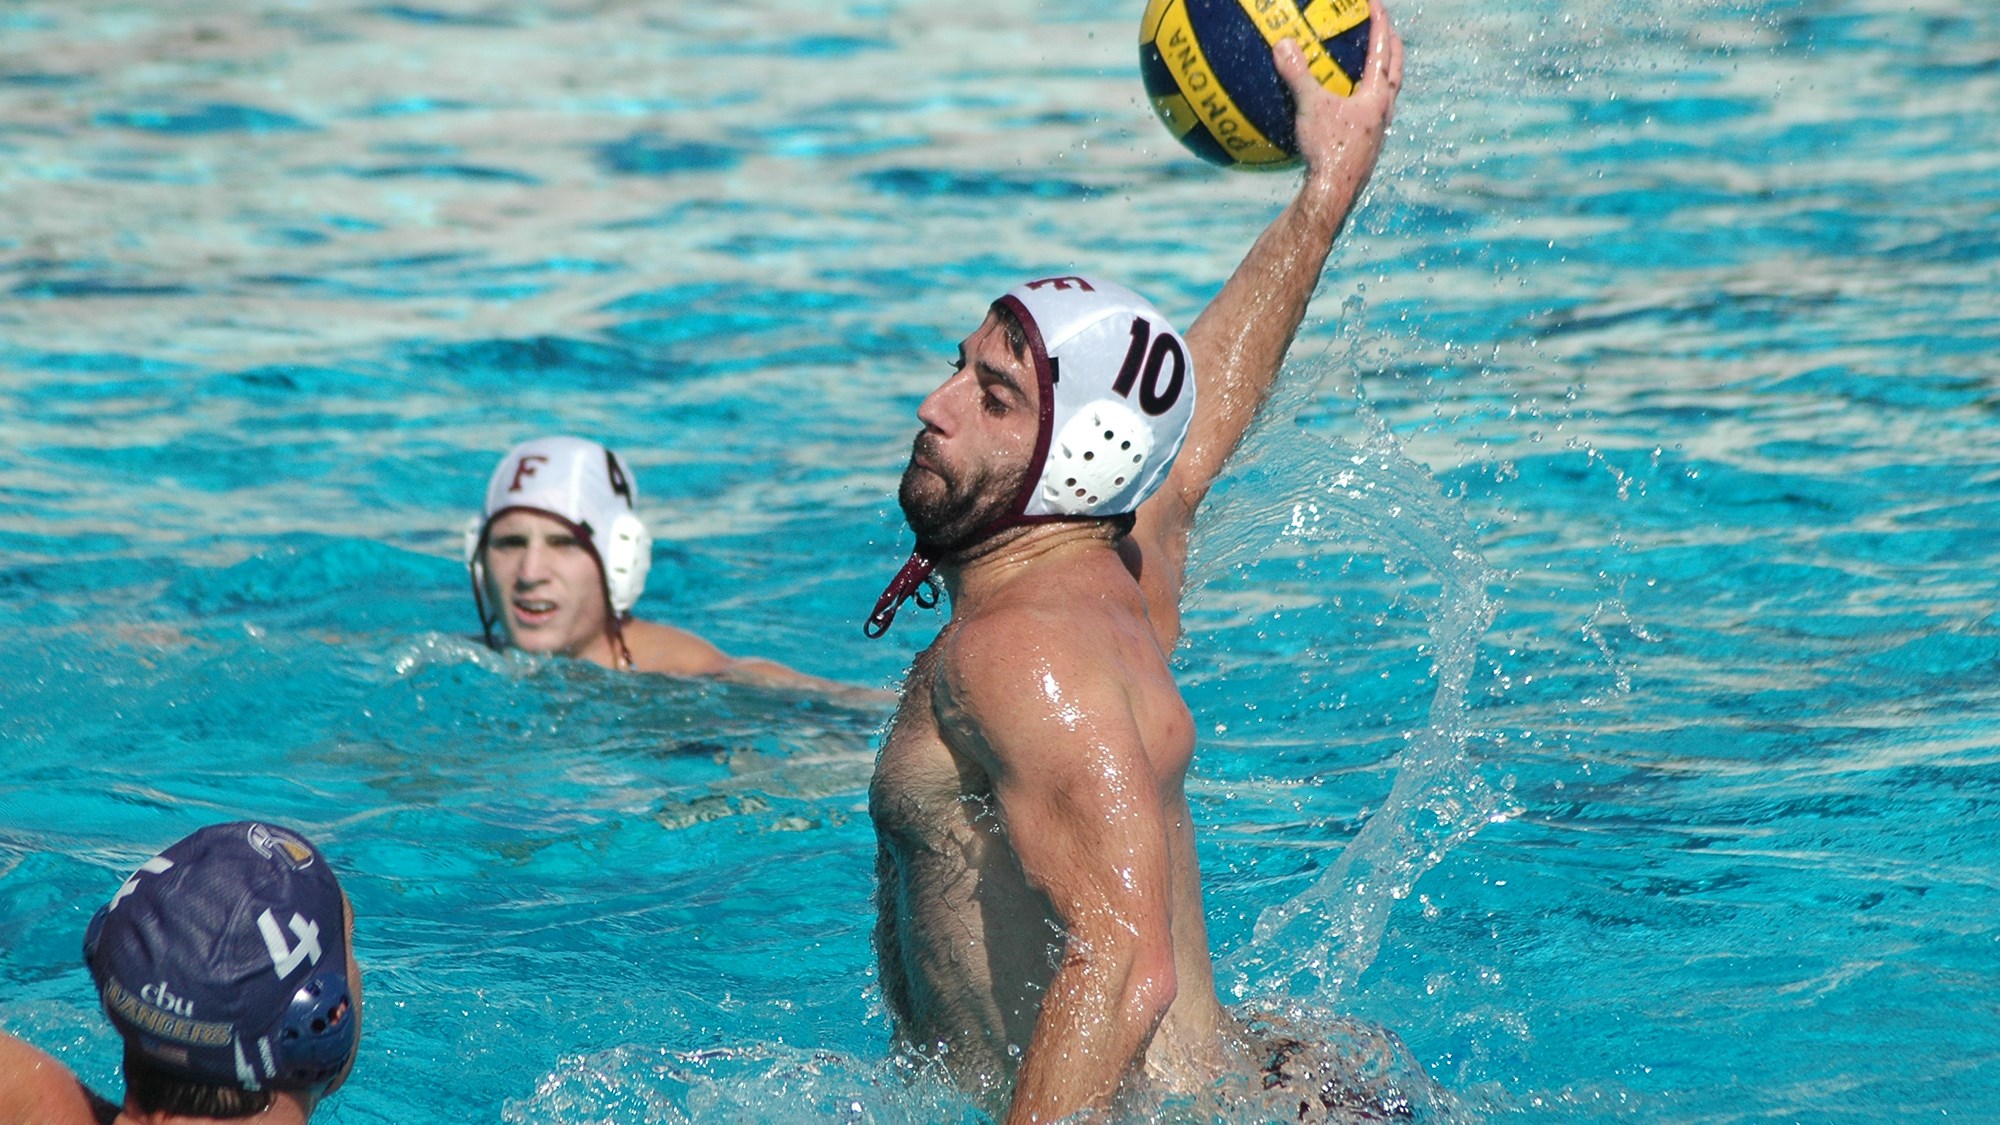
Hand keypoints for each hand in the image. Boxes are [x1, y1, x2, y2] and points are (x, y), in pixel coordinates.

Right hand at [1273, 0, 1403, 205]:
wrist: (1333, 194)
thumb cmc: (1326, 151)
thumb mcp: (1309, 108)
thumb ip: (1297, 75)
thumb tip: (1283, 44)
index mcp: (1376, 97)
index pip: (1383, 51)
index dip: (1379, 24)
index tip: (1374, 4)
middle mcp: (1383, 113)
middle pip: (1395, 71)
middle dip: (1392, 47)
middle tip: (1386, 30)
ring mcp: (1377, 133)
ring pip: (1387, 95)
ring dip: (1383, 76)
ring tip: (1371, 67)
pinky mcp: (1365, 149)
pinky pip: (1368, 117)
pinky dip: (1361, 103)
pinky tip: (1343, 109)